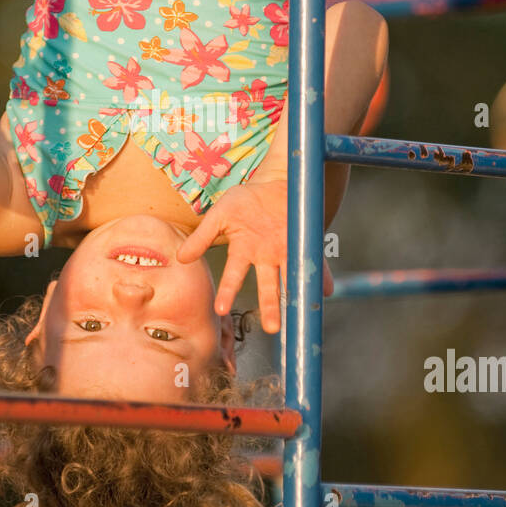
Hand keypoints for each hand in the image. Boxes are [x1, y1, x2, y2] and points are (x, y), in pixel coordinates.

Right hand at [176, 178, 333, 333]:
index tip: (221, 308)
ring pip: (289, 279)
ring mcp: (286, 251)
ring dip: (292, 298)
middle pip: (268, 286)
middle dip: (270, 306)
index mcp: (244, 250)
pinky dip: (321, 277)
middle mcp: (266, 256)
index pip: (234, 275)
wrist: (276, 179)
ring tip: (297, 317)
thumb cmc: (246, 198)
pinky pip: (314, 263)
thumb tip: (180, 258)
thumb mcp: (220, 214)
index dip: (228, 291)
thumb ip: (202, 237)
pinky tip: (325, 291)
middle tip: (272, 328)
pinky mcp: (305, 243)